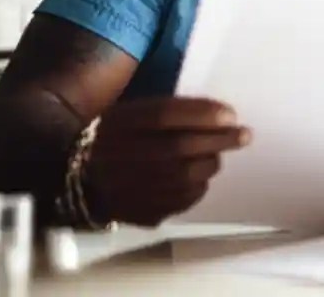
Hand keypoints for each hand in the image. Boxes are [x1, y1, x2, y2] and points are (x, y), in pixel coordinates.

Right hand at [84, 97, 250, 226]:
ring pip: (184, 176)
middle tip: (245, 135)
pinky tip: (198, 177)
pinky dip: (197, 187)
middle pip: (178, 147)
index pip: (163, 115)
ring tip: (216, 155)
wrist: (79, 181)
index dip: (201, 114)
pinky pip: (180, 200)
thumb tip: (222, 115)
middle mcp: (119, 155)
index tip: (232, 114)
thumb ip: (169, 111)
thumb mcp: (131, 113)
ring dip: (210, 163)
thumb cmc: (119, 139)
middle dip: (218, 140)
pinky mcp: (138, 212)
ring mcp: (127, 188)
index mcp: (117, 124)